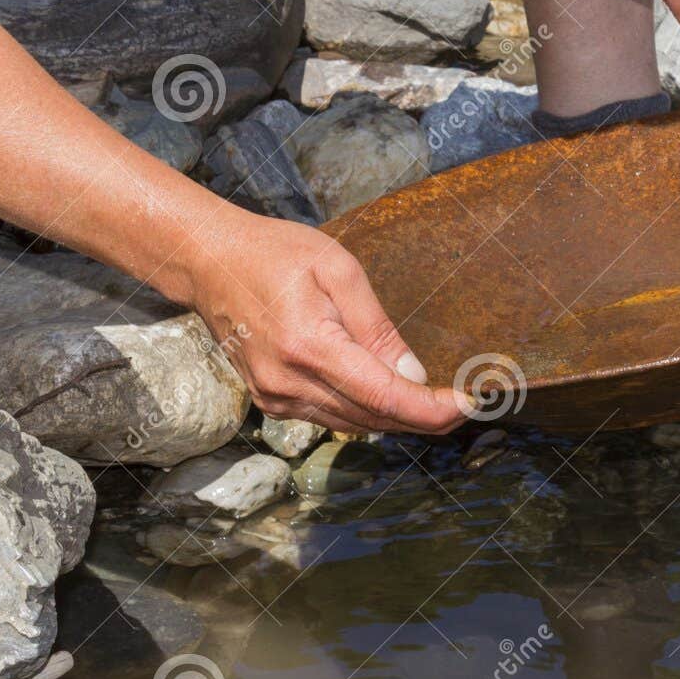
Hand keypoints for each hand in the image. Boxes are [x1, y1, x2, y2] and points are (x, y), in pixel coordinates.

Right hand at [182, 212, 467, 434]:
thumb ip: (377, 327)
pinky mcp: (272, 401)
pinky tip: (389, 397)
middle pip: (373, 418)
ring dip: (398, 418)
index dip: (432, 408)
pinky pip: (331, 418)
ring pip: (354, 425)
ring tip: (437, 402)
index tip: (470, 404)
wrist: (209, 261)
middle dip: (425, 416)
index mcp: (309, 347)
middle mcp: (290, 384)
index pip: (384, 396)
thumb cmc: (274, 254)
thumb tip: (413, 376)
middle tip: (465, 403)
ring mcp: (277, 398)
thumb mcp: (338, 270)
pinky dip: (365, 412)